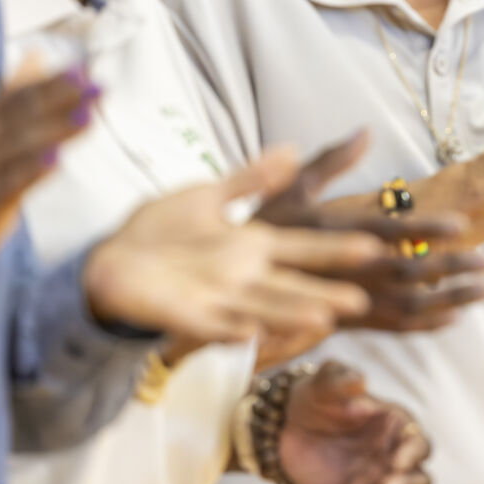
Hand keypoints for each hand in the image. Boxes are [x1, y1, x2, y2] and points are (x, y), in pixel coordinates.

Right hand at [0, 70, 96, 290]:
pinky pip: (12, 183)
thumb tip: (36, 53)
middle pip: (25, 113)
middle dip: (63, 99)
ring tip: (88, 115)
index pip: (22, 93)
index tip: (87, 69)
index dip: (55, 81)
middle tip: (98, 86)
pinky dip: (33, 170)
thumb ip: (12, 94)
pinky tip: (56, 160)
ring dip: (57, 129)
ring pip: (22, 145)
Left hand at [81, 148, 385, 345]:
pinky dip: (234, 330)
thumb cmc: (163, 230)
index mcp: (253, 246)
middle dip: (324, 293)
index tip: (373, 246)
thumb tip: (292, 150)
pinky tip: (253, 332)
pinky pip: (215, 327)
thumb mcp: (209, 195)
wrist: (110, 260)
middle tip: (361, 300)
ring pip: (264, 308)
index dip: (335, 249)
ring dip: (290, 314)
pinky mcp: (187, 317)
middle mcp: (245, 276)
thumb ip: (251, 179)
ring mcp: (219, 299)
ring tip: (321, 318)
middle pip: (293, 286)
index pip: (303, 247)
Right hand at [255, 131, 483, 332]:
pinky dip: (424, 325)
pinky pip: (391, 328)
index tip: (461, 224)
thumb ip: (330, 161)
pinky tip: (452, 319)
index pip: (388, 228)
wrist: (225, 283)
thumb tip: (364, 132)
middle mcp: (343, 268)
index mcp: (333, 232)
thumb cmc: (261, 229)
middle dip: (451, 266)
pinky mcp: (343, 323)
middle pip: (407, 269)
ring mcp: (345, 299)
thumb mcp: (289, 188)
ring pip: (407, 305)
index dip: (425, 226)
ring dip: (449, 299)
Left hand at [279, 361, 430, 483]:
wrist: (280, 424)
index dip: (414, 453)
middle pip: (418, 478)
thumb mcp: (323, 382)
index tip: (397, 460)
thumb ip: (340, 379)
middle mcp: (389, 457)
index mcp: (393, 427)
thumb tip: (359, 381)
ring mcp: (370, 482)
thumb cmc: (313, 397)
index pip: (418, 443)